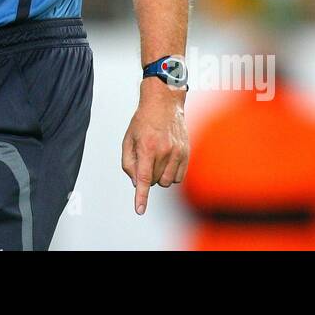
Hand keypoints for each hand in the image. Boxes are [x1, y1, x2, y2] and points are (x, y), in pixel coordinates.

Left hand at [120, 79, 188, 214]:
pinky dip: (171, 174)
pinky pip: (179, 177)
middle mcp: (164, 151)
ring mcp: (178, 152)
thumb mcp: (128, 139)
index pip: (143, 178)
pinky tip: (167, 161)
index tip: (139, 210)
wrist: (164, 103)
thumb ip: (128, 163)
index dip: (141, 196)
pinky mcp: (187, 153)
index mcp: (147, 147)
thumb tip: (136, 183)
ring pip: (167, 181)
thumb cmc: (143, 121)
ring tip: (156, 159)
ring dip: (159, 176)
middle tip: (145, 159)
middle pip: (154, 181)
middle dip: (147, 175)